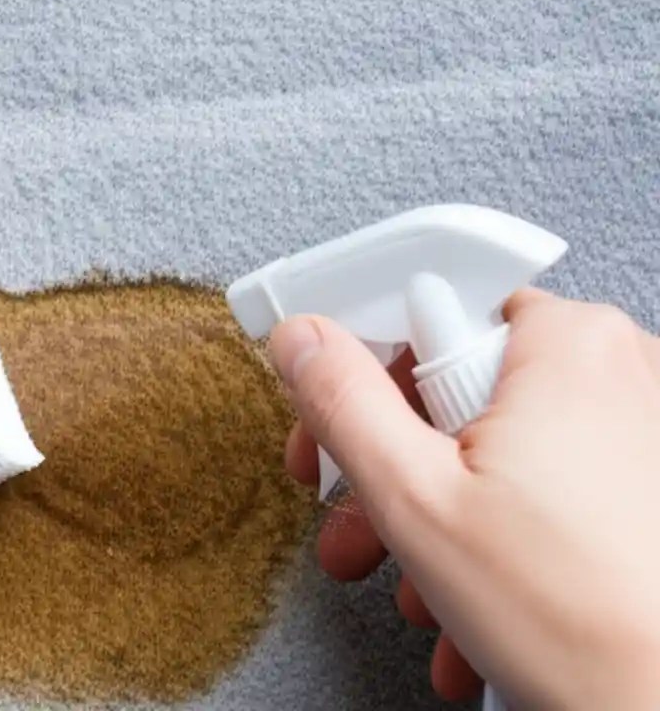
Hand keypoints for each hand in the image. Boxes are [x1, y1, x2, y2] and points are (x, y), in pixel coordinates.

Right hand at [271, 289, 659, 709]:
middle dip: (389, 472)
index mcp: (565, 345)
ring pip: (492, 450)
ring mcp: (638, 427)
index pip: (421, 311)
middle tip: (352, 522)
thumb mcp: (414, 499)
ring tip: (417, 591)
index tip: (323, 434)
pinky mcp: (642, 480)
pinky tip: (470, 606)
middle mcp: (617, 368)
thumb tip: (301, 339)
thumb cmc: (572, 617)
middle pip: (452, 390)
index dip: (352, 378)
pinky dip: (496, 537)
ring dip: (435, 521)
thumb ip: (343, 403)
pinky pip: (544, 485)